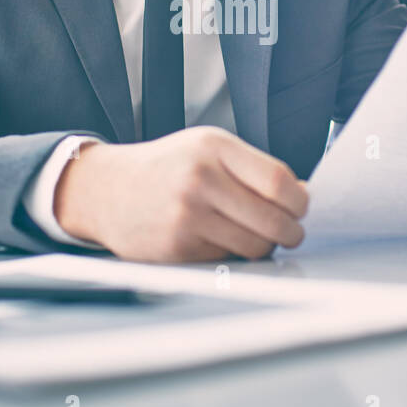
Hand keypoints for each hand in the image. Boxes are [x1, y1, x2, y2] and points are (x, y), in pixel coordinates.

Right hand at [53, 126, 307, 261]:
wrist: (105, 190)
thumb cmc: (165, 168)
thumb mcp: (205, 150)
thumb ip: (251, 169)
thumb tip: (302, 195)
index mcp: (213, 147)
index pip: (278, 181)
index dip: (300, 201)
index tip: (300, 207)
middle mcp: (200, 178)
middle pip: (273, 219)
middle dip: (291, 232)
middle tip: (290, 233)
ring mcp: (187, 215)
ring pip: (254, 246)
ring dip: (266, 248)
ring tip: (258, 238)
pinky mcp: (177, 247)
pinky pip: (226, 259)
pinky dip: (231, 255)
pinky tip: (218, 240)